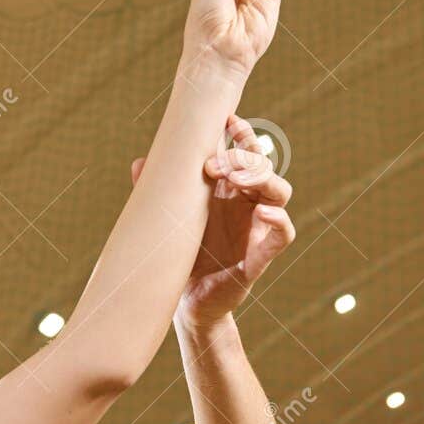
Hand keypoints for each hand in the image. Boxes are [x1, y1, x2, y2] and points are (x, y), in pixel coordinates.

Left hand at [132, 114, 294, 330]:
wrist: (184, 304)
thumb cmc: (179, 257)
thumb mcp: (166, 220)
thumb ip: (156, 192)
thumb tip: (140, 163)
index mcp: (227, 190)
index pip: (244, 153)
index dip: (242, 134)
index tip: (228, 119)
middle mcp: (246, 204)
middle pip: (262, 166)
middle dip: (242, 157)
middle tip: (213, 164)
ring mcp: (256, 228)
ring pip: (279, 191)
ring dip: (262, 179)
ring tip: (237, 179)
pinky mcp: (261, 256)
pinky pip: (283, 233)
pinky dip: (279, 220)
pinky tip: (264, 214)